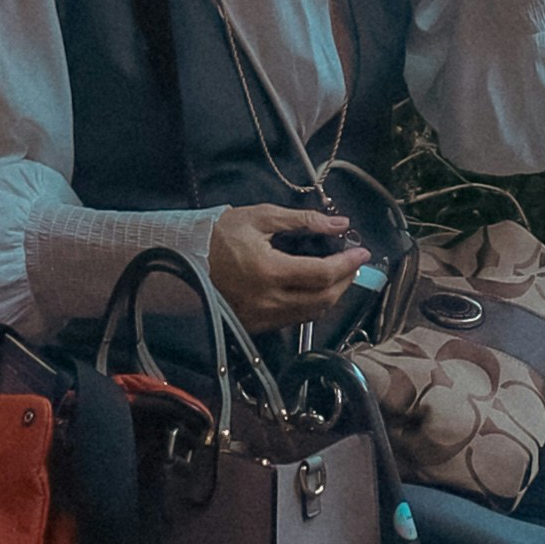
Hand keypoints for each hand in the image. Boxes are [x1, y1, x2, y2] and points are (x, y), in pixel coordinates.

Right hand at [209, 200, 364, 330]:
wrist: (181, 259)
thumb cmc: (219, 234)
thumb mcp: (261, 217)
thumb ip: (303, 221)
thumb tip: (340, 225)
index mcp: (270, 271)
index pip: (323, 274)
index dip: (348, 264)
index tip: (363, 252)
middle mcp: (268, 301)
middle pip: (323, 299)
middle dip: (345, 281)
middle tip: (353, 262)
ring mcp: (261, 318)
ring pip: (311, 314)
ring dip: (331, 295)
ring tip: (338, 274)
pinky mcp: (255, 325)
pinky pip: (293, 319)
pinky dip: (310, 305)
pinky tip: (312, 288)